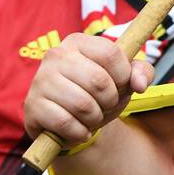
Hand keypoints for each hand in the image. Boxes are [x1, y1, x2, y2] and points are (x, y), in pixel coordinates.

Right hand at [23, 32, 153, 148]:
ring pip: (82, 104)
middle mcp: (55, 55)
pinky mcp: (32, 106)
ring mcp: (40, 80)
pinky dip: (80, 132)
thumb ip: (141, 72)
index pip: (111, 54)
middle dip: (111, 100)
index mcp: (78, 42)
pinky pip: (65, 122)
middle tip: (106, 105)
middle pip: (98, 80)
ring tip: (93, 118)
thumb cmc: (98, 93)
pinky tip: (80, 130)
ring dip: (96, 118)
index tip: (122, 85)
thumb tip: (140, 84)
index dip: (124, 75)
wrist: (67, 120)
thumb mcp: (123, 78)